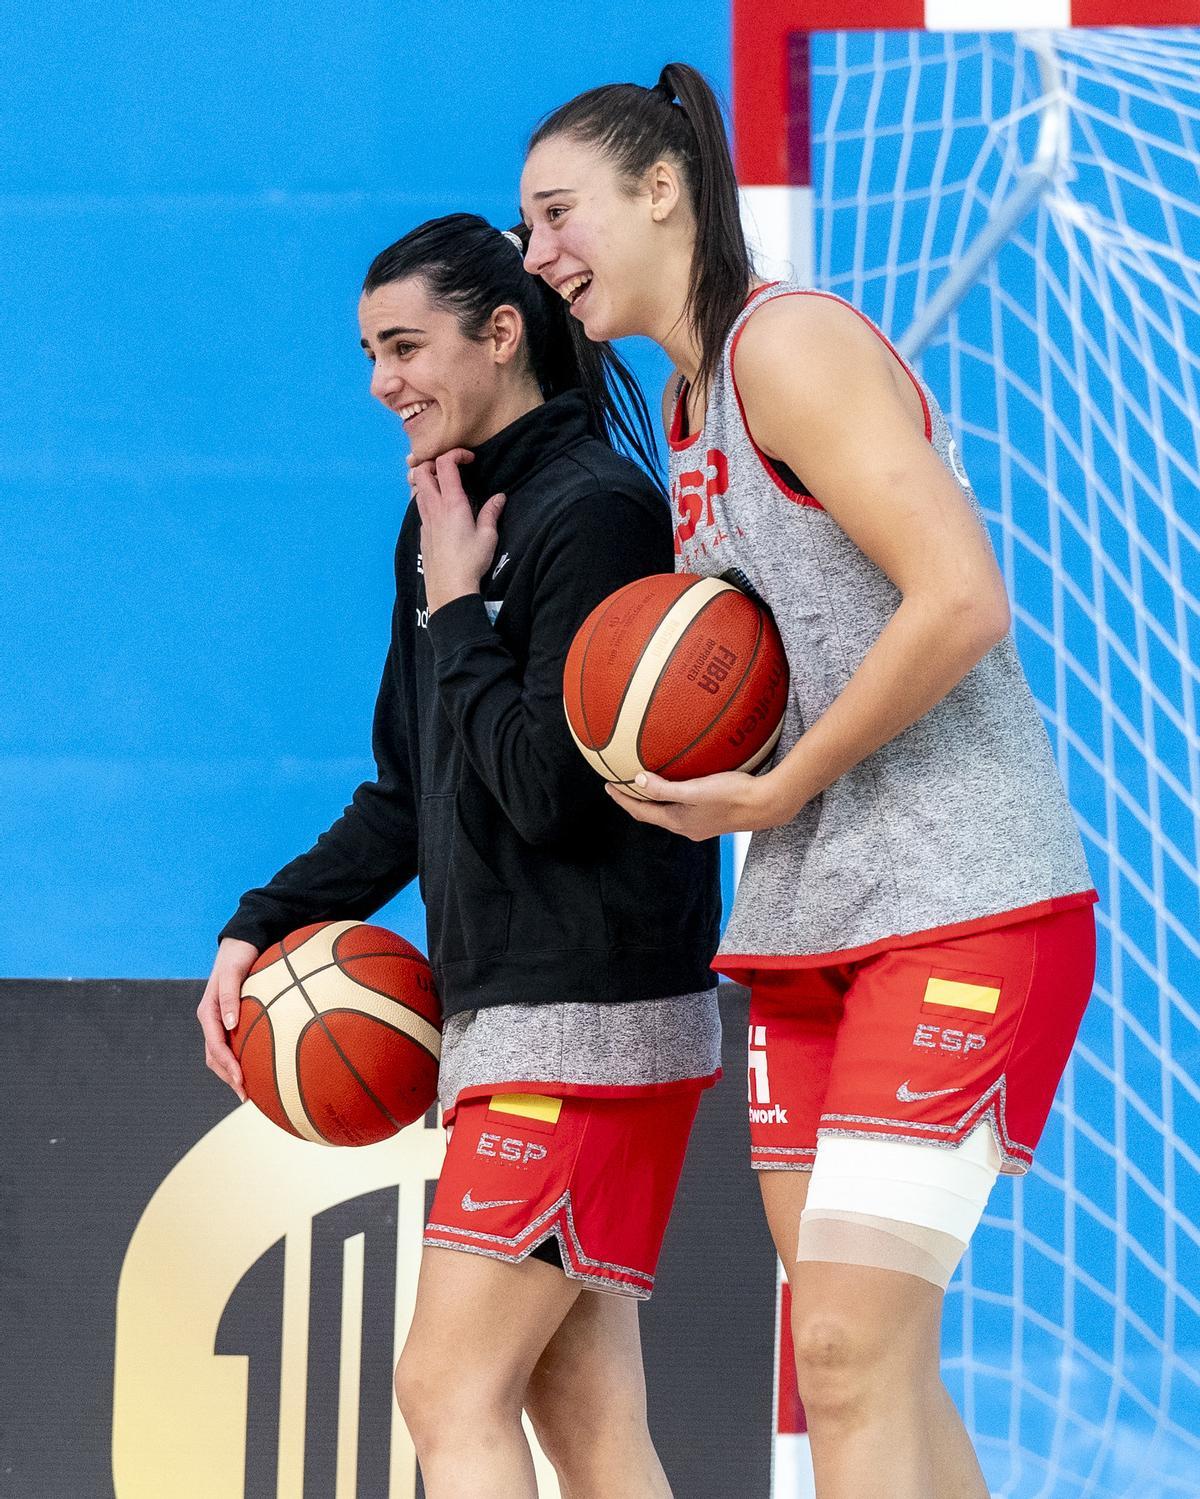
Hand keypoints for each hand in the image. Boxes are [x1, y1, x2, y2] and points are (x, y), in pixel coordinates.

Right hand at [196, 937, 258, 1100]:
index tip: (241, 1081)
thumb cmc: (239, 956)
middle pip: (215, 1057)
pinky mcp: (232, 1019)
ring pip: (222, 1054)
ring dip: (232, 1073)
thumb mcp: (233, 972)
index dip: (227, 1066)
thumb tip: (230, 1025)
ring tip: (250, 1091)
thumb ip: (229, 995)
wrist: (243, 942)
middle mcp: (212, 1020)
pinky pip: (233, 1044)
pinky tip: (258, 1067)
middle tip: (247, 1096)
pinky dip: (241, 1059)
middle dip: (229, 1077)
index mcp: (208, 1012)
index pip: (215, 1047)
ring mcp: (221, 1021)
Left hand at [409, 449, 505, 612]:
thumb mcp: (488, 536)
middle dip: (434, 462)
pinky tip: (441, 510)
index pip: (445, 464)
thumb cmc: (471, 561)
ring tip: (445, 486)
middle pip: (422, 471)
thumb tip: (499, 498)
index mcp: (452, 503)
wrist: (450, 588)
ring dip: (428, 480)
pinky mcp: (422, 533)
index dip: (456, 453)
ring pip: (417, 489)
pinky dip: (427, 499)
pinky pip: (419, 507)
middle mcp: (434, 507)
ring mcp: (425, 520)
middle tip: (451, 468)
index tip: (469, 459)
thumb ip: (492, 513)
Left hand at [605, 768, 794, 839]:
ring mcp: (700, 824)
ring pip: (667, 811)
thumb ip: (665, 788)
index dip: (623, 799)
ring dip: (653, 798)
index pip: (641, 812)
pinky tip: (677, 782)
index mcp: (679, 823)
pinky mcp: (712, 817)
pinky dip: (671, 796)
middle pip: (652, 814)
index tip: (608, 785)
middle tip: (620, 783)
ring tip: (642, 783)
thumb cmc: (732, 795)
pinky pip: (683, 807)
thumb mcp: (695, 790)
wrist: (767, 805)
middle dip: (635, 799)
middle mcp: (687, 828)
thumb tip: (637, 780)